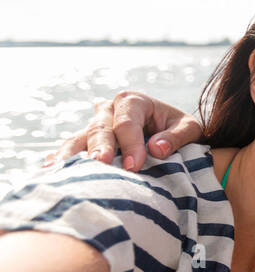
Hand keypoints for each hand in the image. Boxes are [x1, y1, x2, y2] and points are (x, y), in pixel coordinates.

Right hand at [45, 91, 201, 171]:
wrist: (168, 131)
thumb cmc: (179, 129)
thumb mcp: (189, 128)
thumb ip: (177, 136)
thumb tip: (157, 149)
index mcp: (134, 101)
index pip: (128, 123)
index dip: (131, 144)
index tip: (135, 165)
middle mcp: (108, 110)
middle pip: (100, 129)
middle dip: (100, 147)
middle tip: (100, 164)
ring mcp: (94, 125)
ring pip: (79, 138)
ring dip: (71, 154)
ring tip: (61, 170)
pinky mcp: (86, 141)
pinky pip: (71, 148)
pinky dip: (61, 158)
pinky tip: (49, 170)